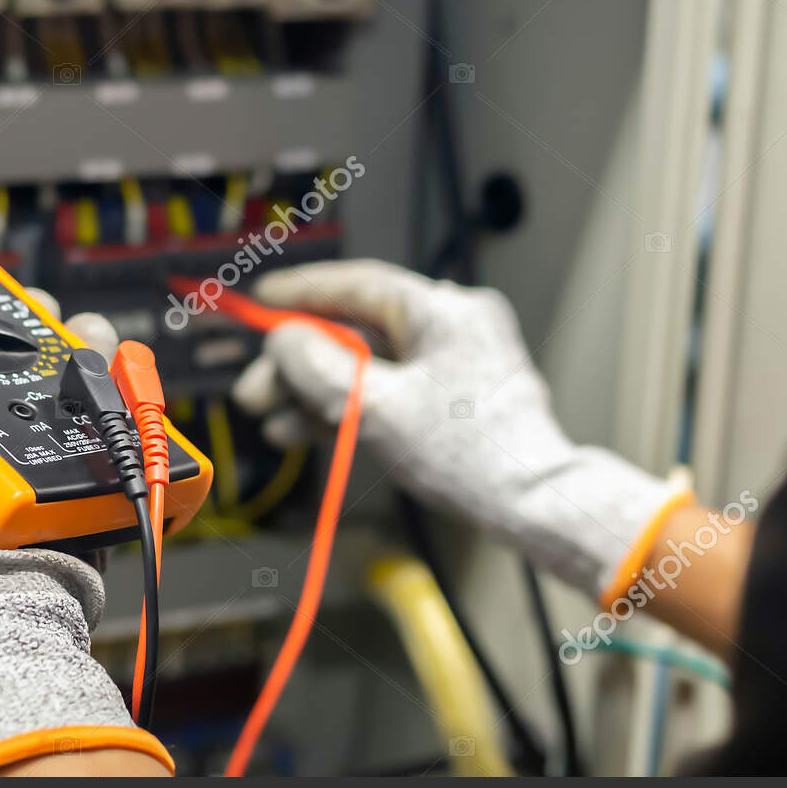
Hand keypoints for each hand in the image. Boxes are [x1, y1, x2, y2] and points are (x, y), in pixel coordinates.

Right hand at [232, 260, 683, 597]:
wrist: (533, 503)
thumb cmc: (468, 454)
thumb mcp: (377, 408)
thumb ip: (320, 368)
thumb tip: (283, 340)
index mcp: (442, 310)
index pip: (358, 284)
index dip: (302, 292)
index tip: (260, 300)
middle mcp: (452, 324)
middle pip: (356, 332)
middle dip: (300, 364)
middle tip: (254, 391)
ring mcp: (456, 361)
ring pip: (368, 365)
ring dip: (318, 393)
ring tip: (271, 422)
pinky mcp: (456, 396)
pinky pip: (389, 389)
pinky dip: (351, 408)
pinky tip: (305, 431)